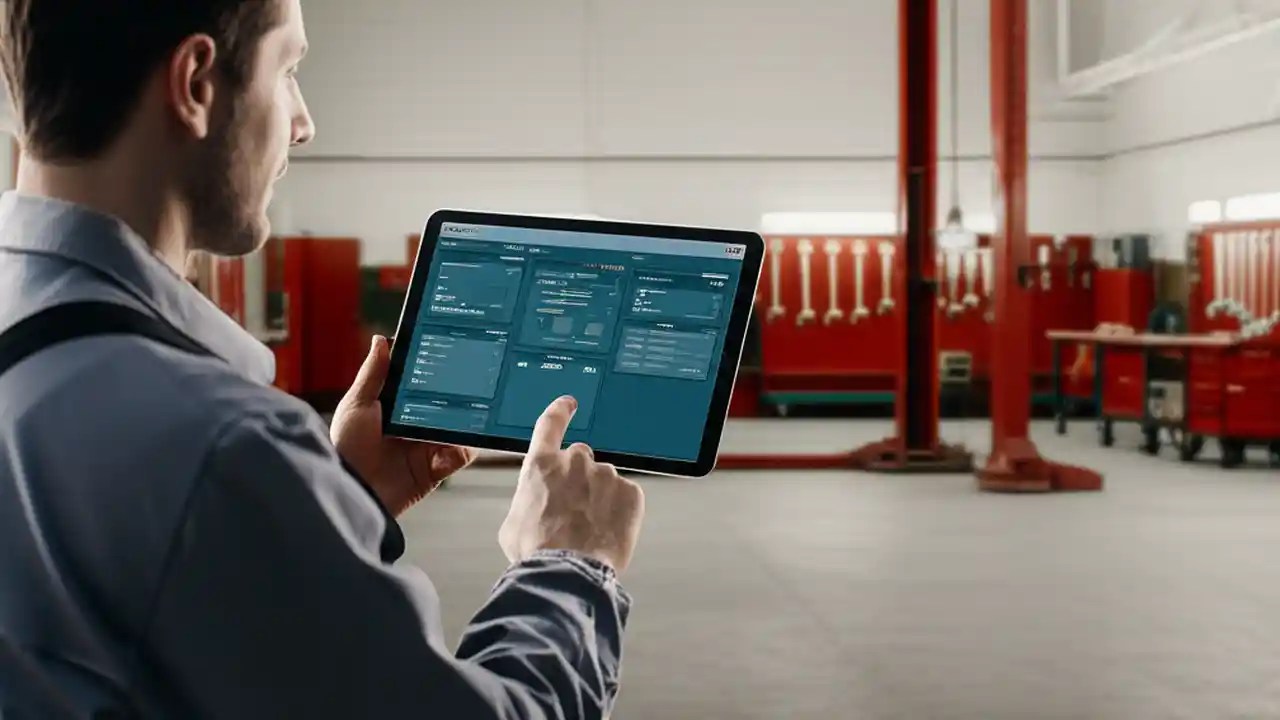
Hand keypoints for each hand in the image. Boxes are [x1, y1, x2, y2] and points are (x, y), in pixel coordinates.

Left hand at [331, 335, 476, 516]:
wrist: (355, 491)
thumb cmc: (347, 448)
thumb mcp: (357, 404)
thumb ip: (373, 373)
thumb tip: (381, 339)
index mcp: (397, 407)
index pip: (424, 382)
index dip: (436, 369)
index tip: (450, 352)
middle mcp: (416, 424)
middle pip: (448, 402)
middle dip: (459, 393)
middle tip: (468, 381)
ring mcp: (428, 445)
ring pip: (460, 426)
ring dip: (464, 422)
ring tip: (462, 417)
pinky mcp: (438, 467)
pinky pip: (462, 453)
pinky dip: (460, 449)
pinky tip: (446, 448)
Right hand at [498, 396, 645, 574]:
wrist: (567, 571)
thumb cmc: (537, 550)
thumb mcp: (514, 523)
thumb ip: (529, 500)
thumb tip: (535, 504)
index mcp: (541, 465)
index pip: (550, 424)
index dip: (560, 411)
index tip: (568, 403)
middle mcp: (575, 462)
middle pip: (581, 458)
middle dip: (580, 478)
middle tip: (575, 509)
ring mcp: (606, 475)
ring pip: (605, 481)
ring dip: (600, 498)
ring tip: (590, 529)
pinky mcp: (631, 492)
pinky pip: (627, 497)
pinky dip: (620, 511)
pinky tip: (607, 531)